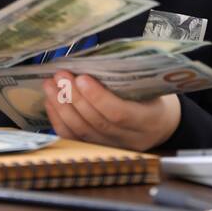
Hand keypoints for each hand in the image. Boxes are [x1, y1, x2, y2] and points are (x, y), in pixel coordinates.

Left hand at [40, 70, 181, 151]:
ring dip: (62, 107)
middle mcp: (130, 139)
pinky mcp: (98, 149)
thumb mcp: (149, 84)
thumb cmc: (153, 95)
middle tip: (60, 76)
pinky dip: (59, 120)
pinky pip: (74, 139)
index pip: (119, 113)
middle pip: (96, 123)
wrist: (161, 123)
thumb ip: (126, 77)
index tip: (82, 78)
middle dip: (74, 98)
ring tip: (50, 86)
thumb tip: (89, 61)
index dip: (98, 97)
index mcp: (148, 120)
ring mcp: (113, 147)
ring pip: (82, 132)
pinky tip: (51, 102)